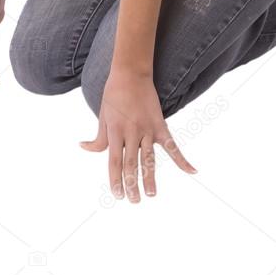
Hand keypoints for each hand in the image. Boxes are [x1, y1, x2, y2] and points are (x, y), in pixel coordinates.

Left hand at [79, 68, 196, 201]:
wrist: (131, 72)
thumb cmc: (113, 94)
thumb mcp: (102, 116)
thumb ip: (97, 137)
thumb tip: (83, 147)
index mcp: (114, 131)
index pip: (114, 162)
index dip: (115, 180)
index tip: (117, 195)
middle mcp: (131, 132)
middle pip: (131, 164)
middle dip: (132, 185)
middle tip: (133, 201)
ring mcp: (146, 129)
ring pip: (149, 159)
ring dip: (150, 178)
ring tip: (151, 194)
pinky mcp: (160, 124)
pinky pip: (172, 145)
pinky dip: (182, 159)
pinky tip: (192, 171)